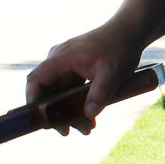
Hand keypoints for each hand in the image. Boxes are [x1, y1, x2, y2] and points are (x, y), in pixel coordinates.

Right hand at [27, 26, 144, 134]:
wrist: (130, 32)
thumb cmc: (120, 46)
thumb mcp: (112, 72)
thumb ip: (100, 92)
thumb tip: (89, 114)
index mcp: (61, 58)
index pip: (36, 80)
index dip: (34, 101)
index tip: (42, 120)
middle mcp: (59, 61)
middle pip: (48, 92)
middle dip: (57, 114)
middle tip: (69, 131)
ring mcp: (67, 65)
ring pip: (60, 94)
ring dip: (69, 112)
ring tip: (87, 129)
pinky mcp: (76, 70)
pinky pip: (70, 91)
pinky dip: (77, 104)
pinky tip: (89, 118)